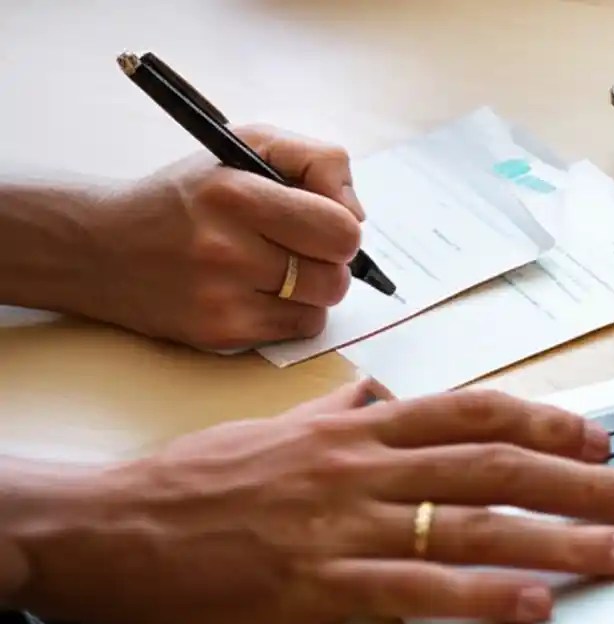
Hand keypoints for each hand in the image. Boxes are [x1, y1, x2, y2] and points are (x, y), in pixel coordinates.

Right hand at [7, 382, 613, 623]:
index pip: (473, 413)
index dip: (546, 422)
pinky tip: (536, 600)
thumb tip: (378, 390)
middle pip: (498, 465)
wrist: (117, 525)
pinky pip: (416, 584)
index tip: (601, 437)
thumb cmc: (196, 480)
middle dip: (584, 480)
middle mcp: (366, 466)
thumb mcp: (278, 428)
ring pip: (476, 522)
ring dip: (562, 537)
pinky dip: (482, 590)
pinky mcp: (319, 580)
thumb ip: (339, 412)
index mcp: (360, 429)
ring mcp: (346, 522)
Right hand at [77, 125, 365, 349]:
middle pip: (337, 273)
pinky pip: (298, 330)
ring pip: (322, 304)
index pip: (340, 226)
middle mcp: (225, 248)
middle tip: (304, 248)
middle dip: (332, 260)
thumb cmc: (188, 196)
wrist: (102, 247)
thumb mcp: (245, 145)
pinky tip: (259, 293)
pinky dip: (292, 313)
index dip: (342, 224)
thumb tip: (357, 214)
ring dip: (313, 288)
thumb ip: (316, 161)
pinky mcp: (219, 334)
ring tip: (278, 268)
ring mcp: (221, 297)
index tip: (321, 219)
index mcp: (235, 193)